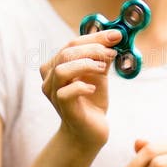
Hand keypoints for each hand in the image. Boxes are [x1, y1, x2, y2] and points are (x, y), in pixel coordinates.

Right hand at [40, 30, 120, 148]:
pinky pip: (65, 93)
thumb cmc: (92, 101)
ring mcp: (53, 93)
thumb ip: (102, 57)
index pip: (72, 44)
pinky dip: (81, 87)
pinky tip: (93, 89)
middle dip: (92, 49)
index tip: (116, 35)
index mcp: (56, 65)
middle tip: (112, 52)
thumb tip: (113, 38)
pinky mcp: (62, 107)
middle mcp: (49, 77)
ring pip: (62, 70)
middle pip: (66, 53)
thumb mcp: (98, 74)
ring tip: (103, 69)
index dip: (95, 37)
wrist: (89, 131)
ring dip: (85, 65)